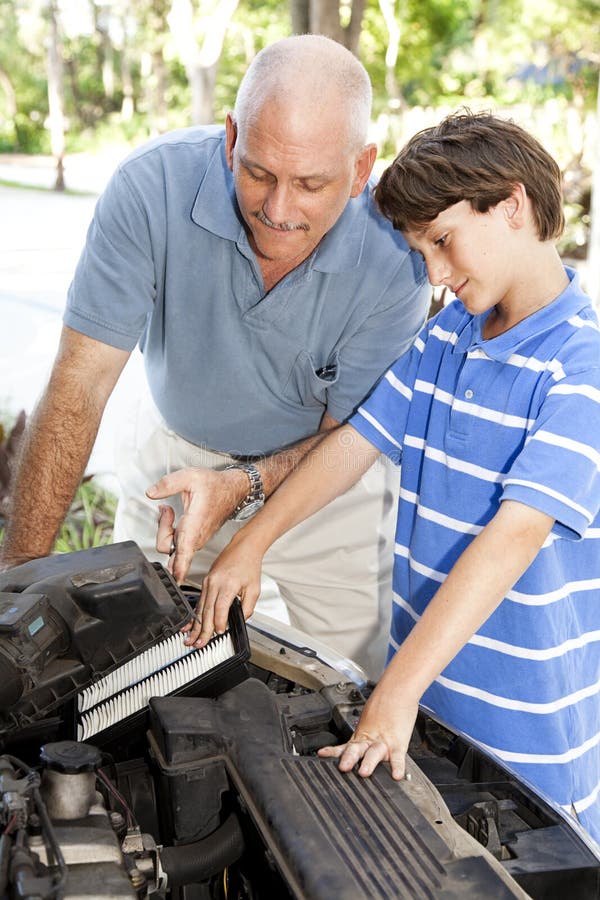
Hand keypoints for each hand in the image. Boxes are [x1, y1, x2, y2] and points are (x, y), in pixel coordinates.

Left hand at [146, 466, 247, 582]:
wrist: (233, 490)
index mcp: (194, 524)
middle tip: (166, 510)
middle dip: (161, 530)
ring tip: (170, 511)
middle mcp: (196, 536)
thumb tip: (151, 493)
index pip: (185, 551)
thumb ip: (168, 483)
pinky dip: (170, 531)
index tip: (176, 578)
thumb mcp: (191, 477)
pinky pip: (176, 544)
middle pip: (167, 548)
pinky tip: (173, 517)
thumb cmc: (216, 485)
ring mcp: (196, 539)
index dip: (180, 566)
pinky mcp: (195, 539)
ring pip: (171, 546)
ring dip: (165, 529)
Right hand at [181, 533, 263, 647]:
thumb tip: (241, 620)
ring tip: (190, 639)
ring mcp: (208, 582)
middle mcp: (215, 583)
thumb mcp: (254, 589)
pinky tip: (188, 624)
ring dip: (195, 625)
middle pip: (206, 611)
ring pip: (200, 608)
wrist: (243, 548)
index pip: (220, 608)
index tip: (219, 633)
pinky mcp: (206, 582)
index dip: (218, 623)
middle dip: (202, 630)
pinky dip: (194, 615)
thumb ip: (248, 607)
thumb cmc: (249, 565)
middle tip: (198, 644)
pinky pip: (199, 601)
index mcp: (228, 585)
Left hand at [317, 685, 418, 779]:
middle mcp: (370, 739)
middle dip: (349, 758)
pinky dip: (397, 766)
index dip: (332, 751)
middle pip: (357, 749)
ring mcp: (384, 742)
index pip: (344, 746)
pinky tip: (396, 774)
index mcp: (361, 735)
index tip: (322, 754)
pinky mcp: (399, 743)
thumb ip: (361, 736)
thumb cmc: (384, 705)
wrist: (398, 690)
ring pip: (374, 753)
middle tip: (343, 767)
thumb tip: (353, 751)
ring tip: (364, 772)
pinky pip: (398, 757)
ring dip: (369, 763)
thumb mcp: (368, 720)